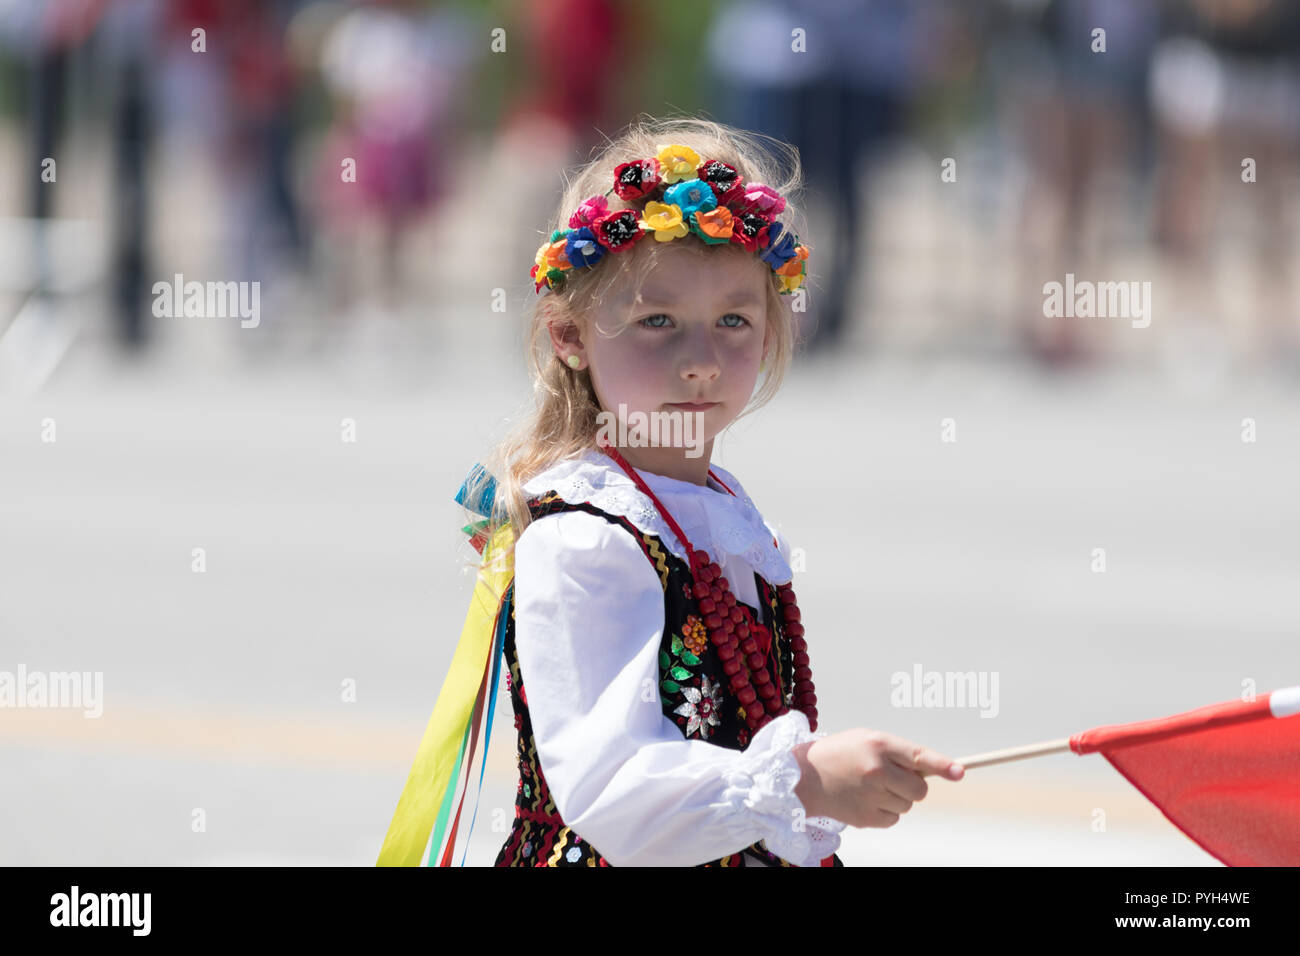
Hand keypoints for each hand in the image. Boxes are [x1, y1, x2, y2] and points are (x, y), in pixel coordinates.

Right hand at [791, 728, 964, 827]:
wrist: (801, 778)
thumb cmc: (839, 753)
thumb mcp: (866, 739)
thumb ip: (898, 752)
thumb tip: (933, 773)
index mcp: (878, 744)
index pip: (919, 756)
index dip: (943, 765)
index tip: (960, 772)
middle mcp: (876, 770)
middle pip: (919, 789)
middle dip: (914, 785)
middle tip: (894, 777)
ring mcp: (870, 796)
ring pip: (907, 805)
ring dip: (897, 798)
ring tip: (870, 786)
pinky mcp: (865, 818)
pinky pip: (893, 819)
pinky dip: (885, 811)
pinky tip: (865, 799)